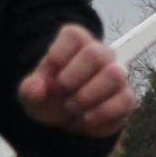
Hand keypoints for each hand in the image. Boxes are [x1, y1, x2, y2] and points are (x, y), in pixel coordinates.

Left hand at [17, 24, 133, 136]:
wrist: (65, 122)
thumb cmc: (50, 98)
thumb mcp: (31, 95)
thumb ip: (29, 89)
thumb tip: (38, 87)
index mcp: (75, 45)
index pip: (74, 35)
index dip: (59, 54)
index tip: (51, 72)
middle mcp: (99, 54)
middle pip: (96, 53)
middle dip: (73, 78)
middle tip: (62, 91)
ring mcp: (116, 74)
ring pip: (115, 74)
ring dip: (88, 96)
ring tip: (73, 107)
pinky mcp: (126, 97)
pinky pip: (125, 100)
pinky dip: (101, 113)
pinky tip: (87, 117)